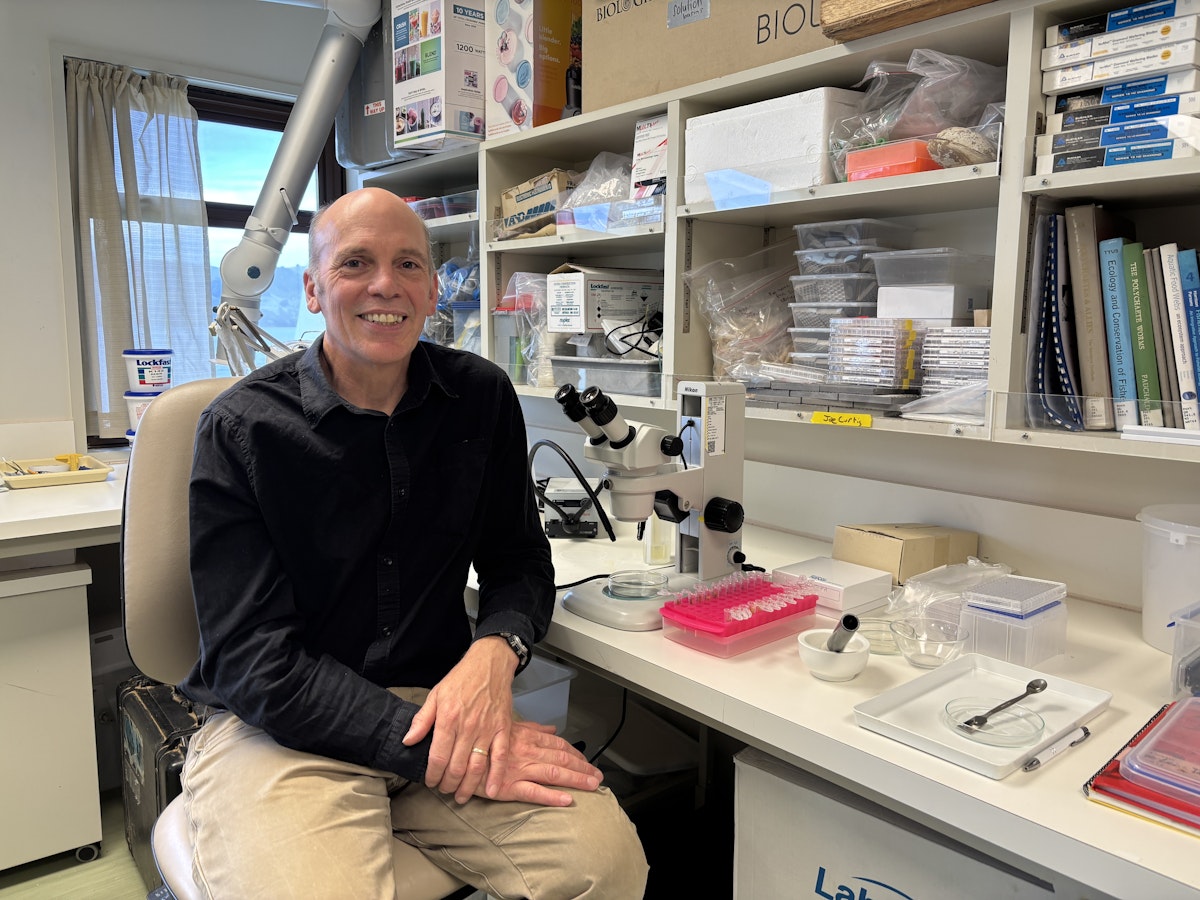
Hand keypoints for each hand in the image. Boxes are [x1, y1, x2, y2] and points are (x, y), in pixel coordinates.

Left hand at [402, 637, 517, 802]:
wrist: (489, 663)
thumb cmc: (461, 678)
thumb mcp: (435, 695)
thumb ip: (422, 720)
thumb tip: (408, 741)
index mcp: (448, 719)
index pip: (437, 757)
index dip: (432, 775)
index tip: (430, 782)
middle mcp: (467, 727)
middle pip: (456, 767)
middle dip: (448, 784)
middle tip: (444, 789)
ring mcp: (487, 729)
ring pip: (477, 767)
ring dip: (468, 786)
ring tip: (461, 796)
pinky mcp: (503, 729)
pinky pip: (500, 757)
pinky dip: (497, 775)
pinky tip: (491, 790)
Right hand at [477, 720, 602, 806]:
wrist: (455, 751)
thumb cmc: (480, 740)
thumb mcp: (508, 727)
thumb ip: (532, 728)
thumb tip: (552, 728)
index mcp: (526, 737)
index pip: (558, 745)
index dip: (576, 753)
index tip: (587, 761)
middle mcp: (526, 751)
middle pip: (562, 759)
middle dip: (583, 768)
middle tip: (598, 776)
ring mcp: (519, 768)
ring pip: (554, 773)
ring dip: (576, 780)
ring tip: (592, 786)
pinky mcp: (508, 786)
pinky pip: (534, 792)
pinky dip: (551, 796)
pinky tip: (567, 800)